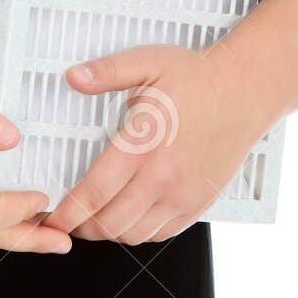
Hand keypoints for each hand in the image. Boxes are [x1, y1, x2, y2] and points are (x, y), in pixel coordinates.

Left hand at [39, 43, 271, 243]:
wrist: (246, 91)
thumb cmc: (196, 76)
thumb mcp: (148, 63)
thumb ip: (107, 72)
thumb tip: (73, 77)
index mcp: (143, 145)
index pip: (94, 193)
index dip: (68, 213)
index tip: (51, 218)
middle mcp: (162, 177)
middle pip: (110, 223)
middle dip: (82, 226)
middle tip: (67, 218)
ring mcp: (182, 195)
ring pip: (134, 234)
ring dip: (109, 231)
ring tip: (94, 218)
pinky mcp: (198, 204)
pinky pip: (161, 233)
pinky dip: (138, 232)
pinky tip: (128, 216)